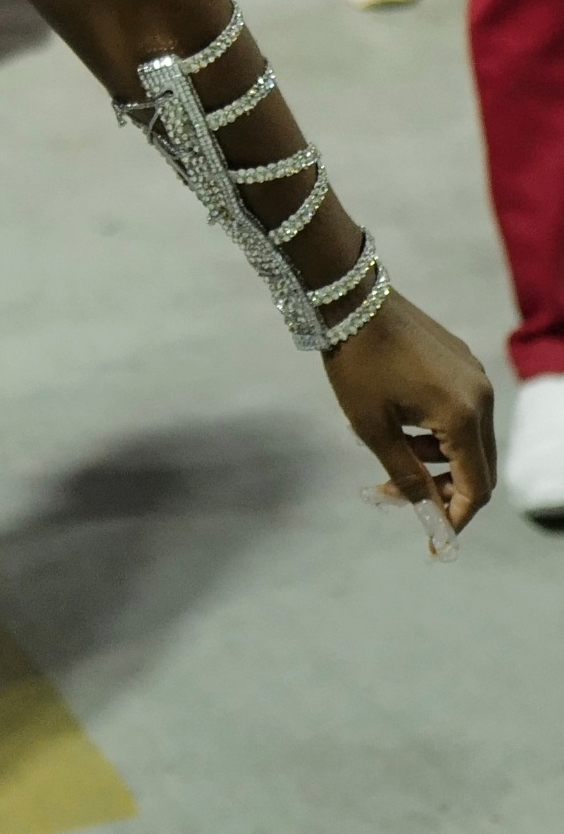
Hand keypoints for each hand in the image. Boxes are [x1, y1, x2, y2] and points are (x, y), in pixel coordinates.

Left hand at [321, 286, 494, 532]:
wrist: (350, 296)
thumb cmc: (357, 364)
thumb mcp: (374, 429)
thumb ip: (407, 476)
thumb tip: (429, 515)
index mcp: (465, 415)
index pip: (476, 486)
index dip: (456, 517)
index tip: (432, 537)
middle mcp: (482, 395)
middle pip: (478, 465)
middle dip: (444, 489)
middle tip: (401, 497)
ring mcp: (474, 374)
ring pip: (470, 438)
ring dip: (437, 458)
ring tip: (393, 453)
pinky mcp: (461, 360)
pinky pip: (462, 410)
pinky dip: (439, 430)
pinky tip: (402, 422)